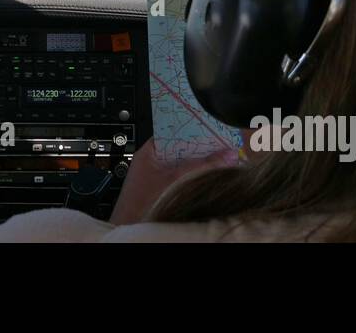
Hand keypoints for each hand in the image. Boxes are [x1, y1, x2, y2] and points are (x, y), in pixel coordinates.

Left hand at [108, 139, 233, 224]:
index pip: (173, 131)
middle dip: (201, 148)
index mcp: (149, 152)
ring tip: (221, 158)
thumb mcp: (177, 179)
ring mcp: (156, 177)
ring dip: (200, 162)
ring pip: (183, 164)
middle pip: (181, 148)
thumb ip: (202, 166)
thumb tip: (226, 154)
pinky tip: (209, 176)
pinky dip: (195, 176)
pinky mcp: (162, 190)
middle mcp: (151, 162)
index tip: (211, 127)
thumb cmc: (142, 205)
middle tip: (222, 145)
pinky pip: (181, 177)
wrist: (130, 226)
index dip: (193, 128)